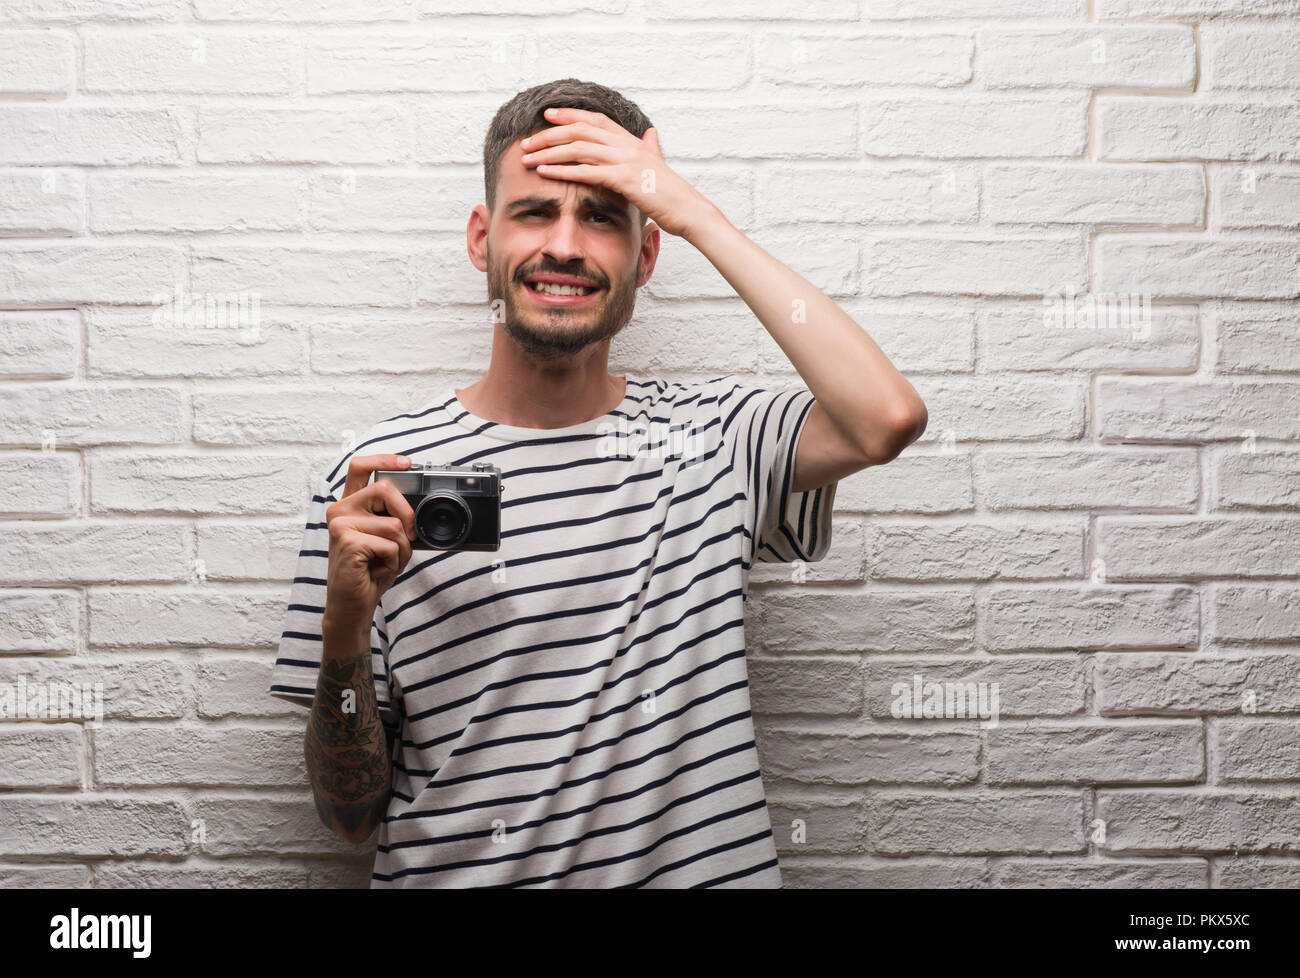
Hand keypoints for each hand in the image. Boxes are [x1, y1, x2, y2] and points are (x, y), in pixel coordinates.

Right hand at [322, 454, 417, 632]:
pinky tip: (377, 570)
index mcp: (349, 505)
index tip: (406, 462)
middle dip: (407, 513)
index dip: (384, 459)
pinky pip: (391, 545)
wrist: (353, 604)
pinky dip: (394, 561)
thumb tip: (416, 506)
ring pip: (394, 524)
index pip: (360, 467)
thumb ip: (394, 517)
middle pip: (384, 488)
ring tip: (385, 561)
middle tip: (409, 536)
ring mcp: (341, 525)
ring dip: (402, 549)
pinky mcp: (348, 542)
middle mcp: (340, 511)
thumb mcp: (386, 537)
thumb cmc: (370, 571)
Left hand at [518, 106, 718, 239]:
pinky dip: (562, 170)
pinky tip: (544, 172)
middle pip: (580, 131)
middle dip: (549, 134)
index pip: (595, 120)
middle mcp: (627, 145)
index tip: (547, 116)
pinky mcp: (623, 179)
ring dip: (549, 152)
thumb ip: (651, 148)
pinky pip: (586, 171)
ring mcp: (625, 160)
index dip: (570, 115)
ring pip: (579, 149)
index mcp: (632, 141)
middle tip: (527, 142)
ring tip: (527, 157)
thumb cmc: (671, 193)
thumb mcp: (659, 164)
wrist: (688, 210)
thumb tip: (651, 133)